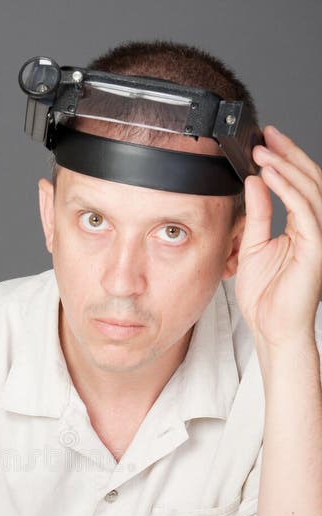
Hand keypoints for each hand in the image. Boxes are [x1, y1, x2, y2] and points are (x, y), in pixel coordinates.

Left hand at [235, 125, 321, 350]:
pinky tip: (270, 174)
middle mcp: (314, 227)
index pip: (297, 185)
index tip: (264, 141)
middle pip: (308, 179)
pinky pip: (303, 209)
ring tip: (263, 151)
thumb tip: (255, 181)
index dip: (283, 160)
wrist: (272, 328)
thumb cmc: (265, 297)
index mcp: (302, 226)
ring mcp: (318, 235)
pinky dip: (286, 188)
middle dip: (287, 153)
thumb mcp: (253, 245)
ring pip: (309, 188)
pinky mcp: (316, 245)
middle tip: (265, 135)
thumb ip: (256, 213)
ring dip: (286, 166)